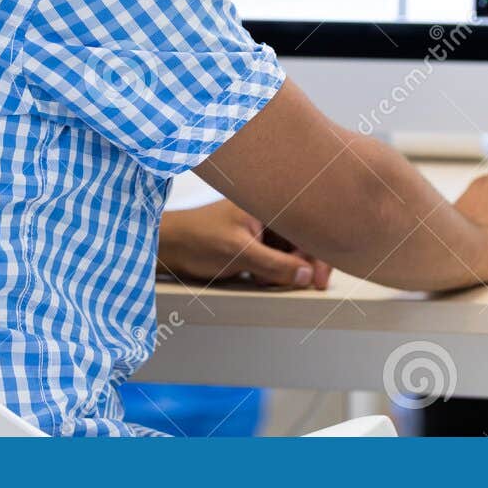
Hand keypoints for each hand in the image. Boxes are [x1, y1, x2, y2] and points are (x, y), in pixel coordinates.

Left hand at [157, 200, 331, 288]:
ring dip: (282, 272)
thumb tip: (307, 275)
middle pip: (301, 242)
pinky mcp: (254, 245)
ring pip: (289, 255)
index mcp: (267, 203)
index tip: (318, 280)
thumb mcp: (239, 253)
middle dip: (297, 266)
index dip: (317, 254)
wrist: (169, 248)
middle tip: (290, 284)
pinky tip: (255, 277)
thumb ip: (275, 264)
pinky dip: (271, 273)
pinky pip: (276, 261)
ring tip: (260, 278)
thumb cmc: (197, 239)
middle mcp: (267, 213)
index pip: (305, 227)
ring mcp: (261, 230)